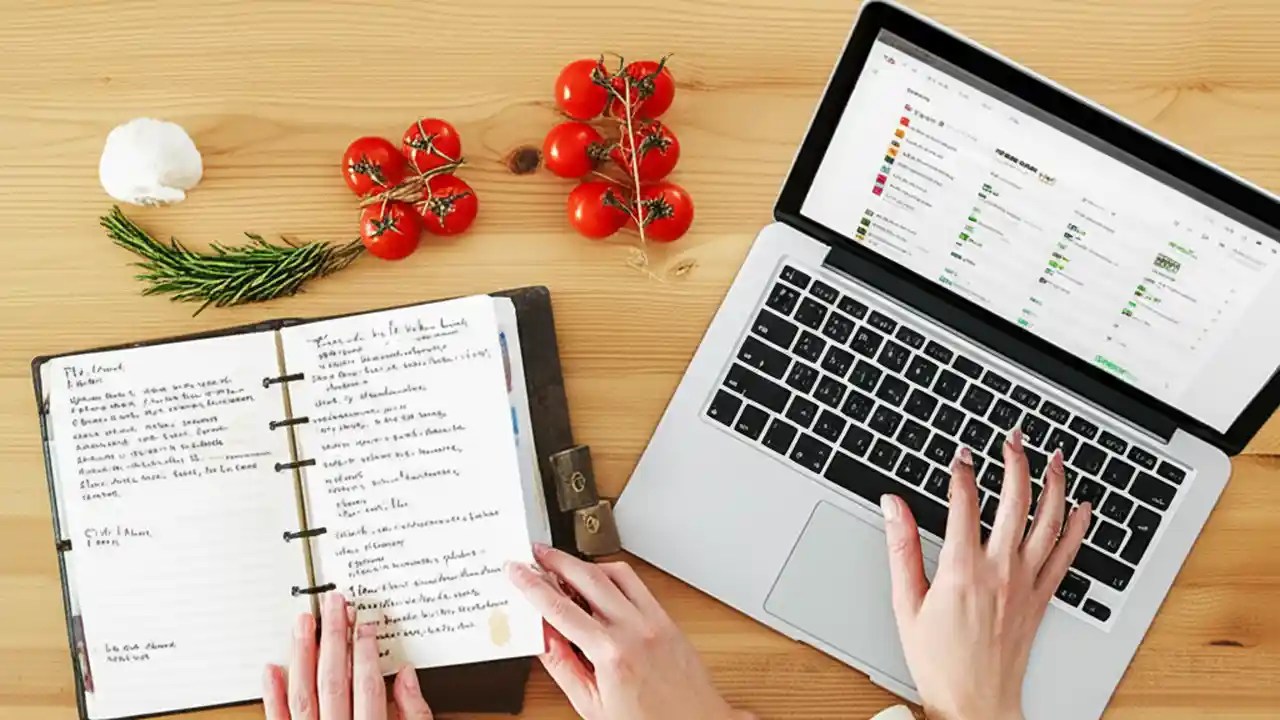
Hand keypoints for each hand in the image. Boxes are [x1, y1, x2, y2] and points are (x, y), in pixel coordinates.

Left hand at [262, 591, 432, 719]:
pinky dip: (274, 695)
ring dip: (303, 655)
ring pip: (304, 694)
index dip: (366, 651)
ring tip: (304, 622)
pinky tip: (272, 669)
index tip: (366, 625)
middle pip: (334, 680)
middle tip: (335, 606)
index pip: (367, 684)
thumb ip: (415, 713)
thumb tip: (407, 675)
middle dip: (335, 638)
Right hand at [506, 543, 751, 719]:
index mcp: (611, 654)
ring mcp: (654, 620)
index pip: (560, 609)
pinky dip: (614, 574)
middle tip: (536, 551)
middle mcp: (635, 629)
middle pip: (588, 577)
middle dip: (557, 560)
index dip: (532, 585)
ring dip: (586, 562)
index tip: (516, 571)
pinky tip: (600, 579)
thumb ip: (563, 667)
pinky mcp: (667, 619)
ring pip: (616, 573)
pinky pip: (637, 584)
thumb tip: (542, 638)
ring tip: (564, 562)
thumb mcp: (591, 706)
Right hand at [882, 430, 1089, 719]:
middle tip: (1013, 438)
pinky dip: (1079, 527)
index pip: (964, 504)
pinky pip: (1067, 555)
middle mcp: (1000, 571)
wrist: (975, 702)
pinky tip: (1084, 506)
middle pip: (1015, 502)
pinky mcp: (1043, 598)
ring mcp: (1027, 583)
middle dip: (1015, 462)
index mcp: (962, 569)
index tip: (961, 454)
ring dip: (1054, 484)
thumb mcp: (906, 602)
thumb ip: (901, 547)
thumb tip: (892, 506)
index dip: (963, 472)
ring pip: (1049, 522)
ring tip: (1054, 457)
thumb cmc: (938, 660)